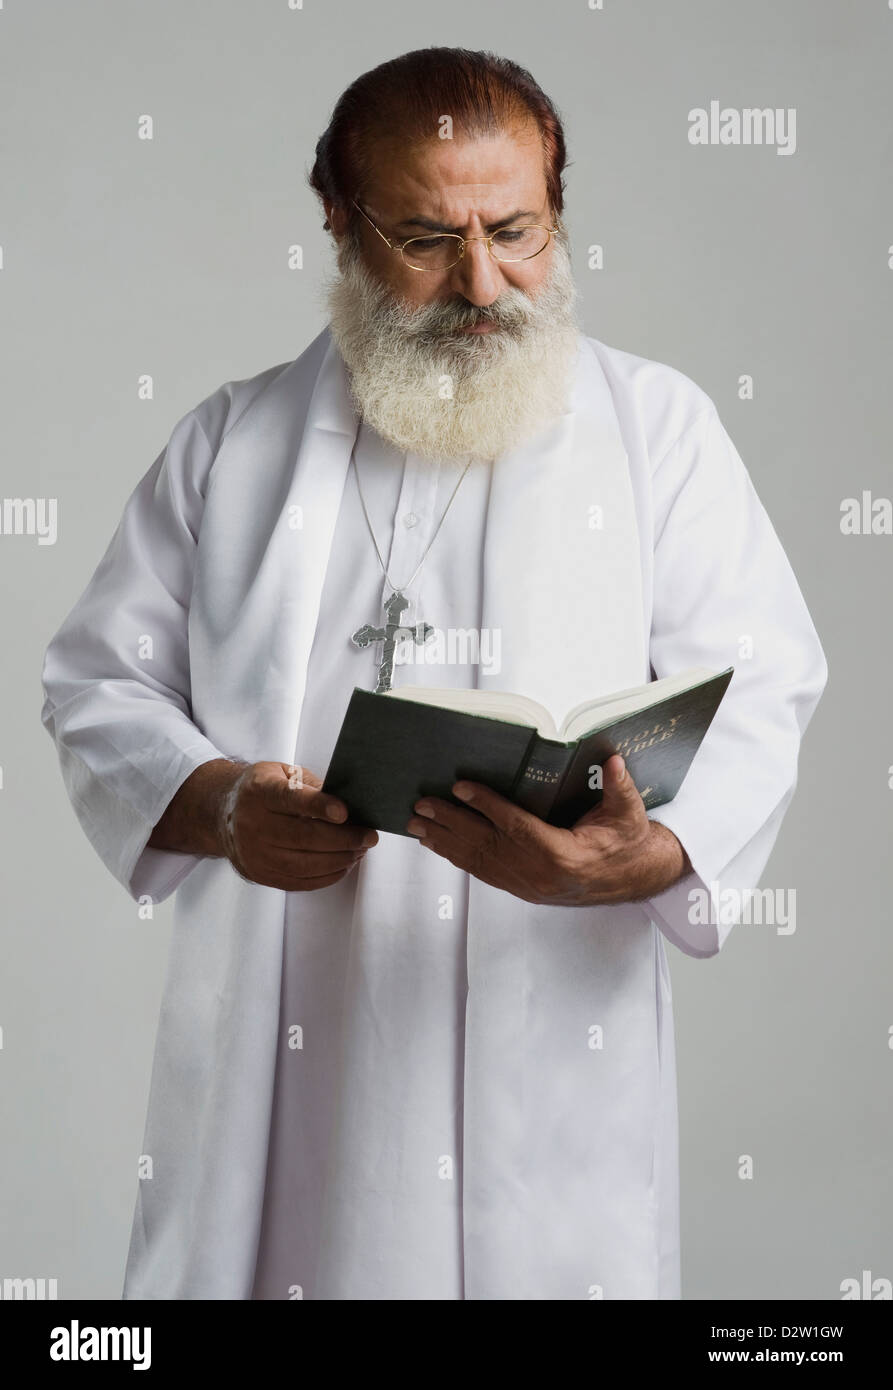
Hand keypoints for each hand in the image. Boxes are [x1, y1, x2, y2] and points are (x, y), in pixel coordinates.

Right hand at [218, 761, 377, 891]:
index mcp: (259, 791)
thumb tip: (349, 805)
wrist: (223, 814)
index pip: (291, 799)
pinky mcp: (260, 874)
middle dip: (343, 839)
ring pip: (305, 864)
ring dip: (340, 859)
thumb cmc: (262, 791)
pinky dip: (328, 875)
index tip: (345, 812)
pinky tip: (343, 864)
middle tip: (369, 836)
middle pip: (304, 837)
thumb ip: (311, 786)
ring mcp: (254, 853)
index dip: (319, 806)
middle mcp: (252, 823)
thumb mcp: (282, 773)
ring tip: (360, 850)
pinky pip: (300, 881)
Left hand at [404, 754, 688, 905]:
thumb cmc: (626, 840)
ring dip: (445, 841)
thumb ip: (619, 787)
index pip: (518, 826)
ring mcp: (528, 885)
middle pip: (488, 845)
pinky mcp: (522, 889)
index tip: (461, 786)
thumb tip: (614, 761)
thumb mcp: (628, 812)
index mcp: (565, 855)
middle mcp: (540, 875)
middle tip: (422, 804)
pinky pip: (484, 872)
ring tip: (417, 824)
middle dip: (452, 823)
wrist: (631, 877)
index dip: (487, 805)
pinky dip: (458, 857)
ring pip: (480, 862)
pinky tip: (437, 844)